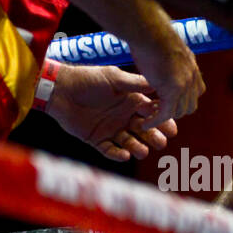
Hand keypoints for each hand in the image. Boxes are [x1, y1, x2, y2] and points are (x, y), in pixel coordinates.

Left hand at [46, 64, 177, 161]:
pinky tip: (124, 155)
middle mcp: (124, 116)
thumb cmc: (88, 79)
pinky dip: (117, 154)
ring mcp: (111, 129)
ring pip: (130, 142)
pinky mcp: (97, 139)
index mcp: (131, 101)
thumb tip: (158, 84)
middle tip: (161, 142)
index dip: (162, 121)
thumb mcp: (114, 78)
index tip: (172, 128)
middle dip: (153, 137)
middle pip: (144, 130)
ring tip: (142, 151)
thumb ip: (135, 83)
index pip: (152, 113)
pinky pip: (110, 150)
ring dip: (138, 147)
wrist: (61, 89)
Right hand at [128, 32, 204, 125]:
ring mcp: (184, 85)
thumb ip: (170, 58)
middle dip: (174, 110)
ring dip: (163, 116)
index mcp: (192, 66)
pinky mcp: (173, 91)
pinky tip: (145, 124)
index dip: (182, 99)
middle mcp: (192, 76)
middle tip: (155, 110)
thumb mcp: (166, 46)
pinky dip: (155, 121)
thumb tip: (162, 55)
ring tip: (147, 115)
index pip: (195, 92)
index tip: (166, 100)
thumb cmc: (151, 32)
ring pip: (178, 112)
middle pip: (189, 106)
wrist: (149, 29)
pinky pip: (165, 113)